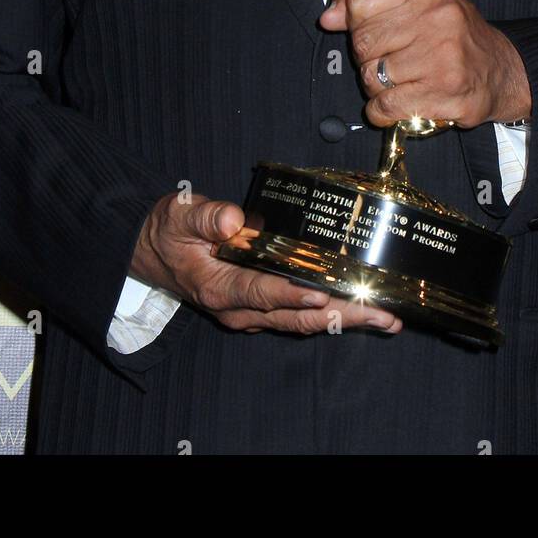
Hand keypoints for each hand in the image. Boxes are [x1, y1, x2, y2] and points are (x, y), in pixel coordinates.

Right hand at [130, 192, 402, 334]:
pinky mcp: (260, 307)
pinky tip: (359, 308)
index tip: (322, 296)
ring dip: (345, 320)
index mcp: (220, 288)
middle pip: (297, 317)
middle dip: (343, 317)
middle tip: (383, 316)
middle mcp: (240, 309)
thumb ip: (205, 216)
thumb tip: (234, 219)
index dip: (293, 295)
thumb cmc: (168, 232)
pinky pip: (299, 316)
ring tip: (386, 317)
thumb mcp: (179, 215)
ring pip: (304, 321)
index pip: (262, 292)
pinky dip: (331, 314)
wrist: (152, 253)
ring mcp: (252, 313)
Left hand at [319, 0, 530, 128]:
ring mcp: (443, 56)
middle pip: (362, 42)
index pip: (358, 4)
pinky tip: (396, 103)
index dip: (355, 23)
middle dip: (366, 57)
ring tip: (399, 80)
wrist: (502, 70)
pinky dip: (381, 110)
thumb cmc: (453, 34)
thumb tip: (329, 16)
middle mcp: (439, 16)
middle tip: (388, 59)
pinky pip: (386, 105)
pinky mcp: (445, 94)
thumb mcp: (417, 1)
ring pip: (371, 76)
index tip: (370, 31)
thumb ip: (369, 1)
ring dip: (376, 86)